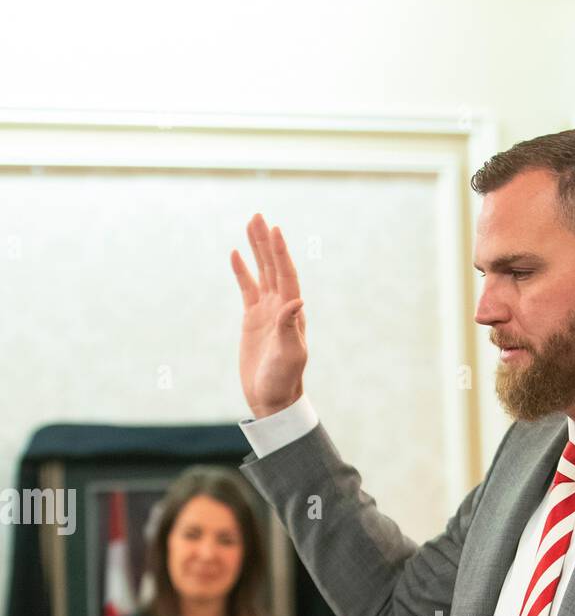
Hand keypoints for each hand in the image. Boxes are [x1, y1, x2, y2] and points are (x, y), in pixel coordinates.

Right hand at [231, 213, 307, 417]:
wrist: (272, 399)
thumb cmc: (283, 380)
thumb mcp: (289, 355)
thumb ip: (290, 327)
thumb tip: (296, 300)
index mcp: (293, 313)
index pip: (287, 275)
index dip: (281, 252)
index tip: (274, 229)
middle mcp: (282, 308)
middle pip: (274, 267)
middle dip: (267, 242)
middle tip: (258, 216)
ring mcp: (267, 312)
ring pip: (262, 273)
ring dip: (256, 249)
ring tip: (250, 224)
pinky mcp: (253, 320)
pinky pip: (247, 289)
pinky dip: (242, 272)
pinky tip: (236, 255)